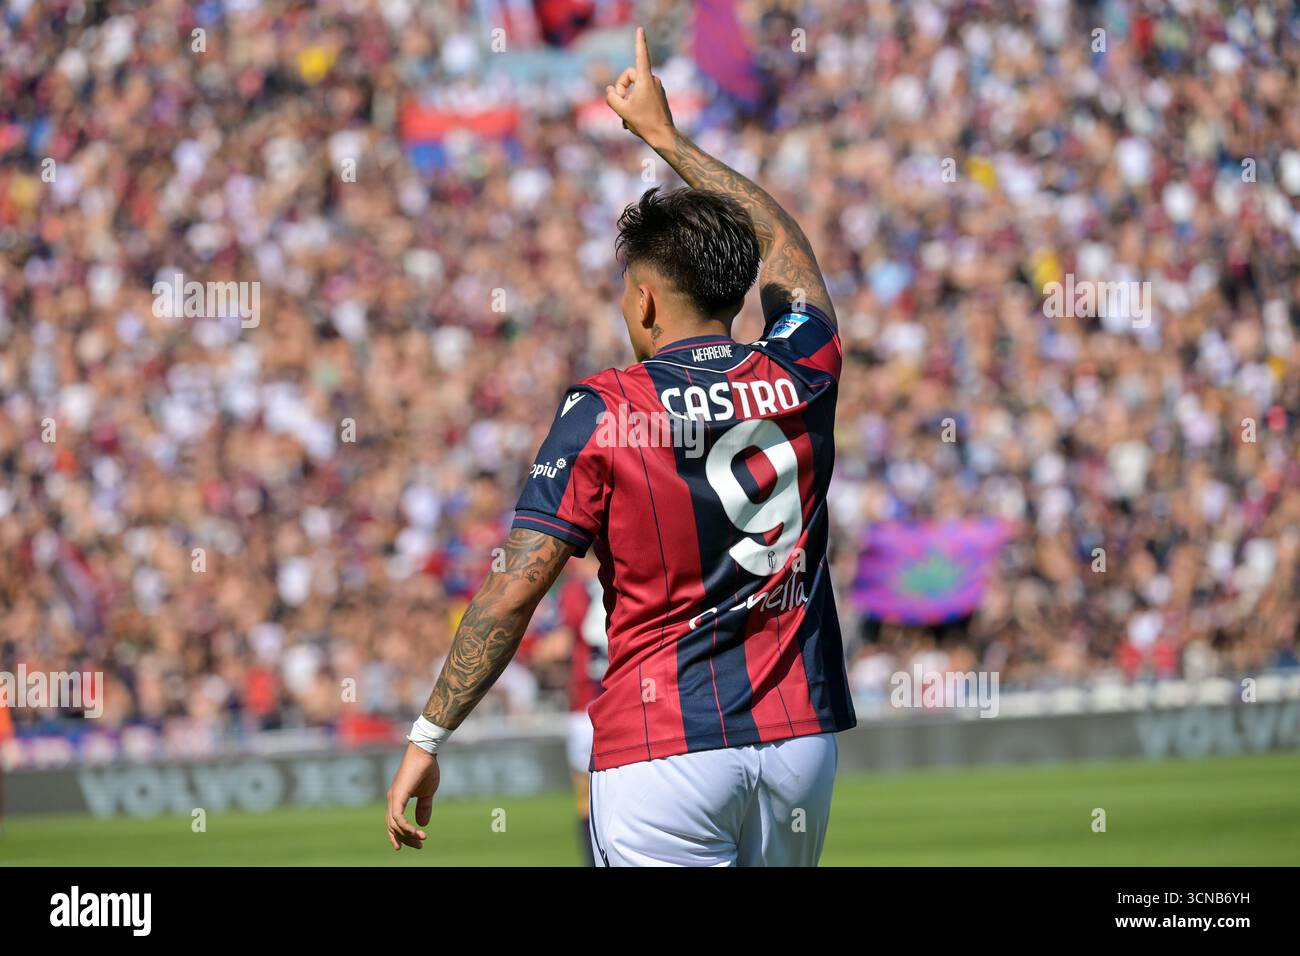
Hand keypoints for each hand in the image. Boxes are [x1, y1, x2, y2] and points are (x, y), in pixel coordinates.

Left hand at [385, 742, 440, 850]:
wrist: (425, 753)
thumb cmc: (426, 769)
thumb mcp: (427, 793)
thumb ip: (424, 808)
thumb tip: (423, 824)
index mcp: (397, 799)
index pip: (394, 822)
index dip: (402, 835)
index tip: (415, 842)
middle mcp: (392, 799)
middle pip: (392, 827)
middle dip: (405, 839)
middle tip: (419, 845)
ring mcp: (393, 798)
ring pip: (394, 825)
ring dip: (407, 835)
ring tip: (421, 839)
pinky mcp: (398, 796)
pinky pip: (397, 818)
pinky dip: (406, 827)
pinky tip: (416, 832)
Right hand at [605, 27, 674, 149]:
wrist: (663, 136)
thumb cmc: (643, 122)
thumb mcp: (621, 110)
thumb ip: (611, 97)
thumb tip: (611, 90)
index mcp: (645, 80)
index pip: (641, 56)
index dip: (639, 42)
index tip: (640, 29)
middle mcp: (653, 80)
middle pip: (629, 76)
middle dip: (621, 88)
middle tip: (619, 105)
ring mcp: (656, 88)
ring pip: (634, 87)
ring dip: (627, 100)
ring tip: (627, 117)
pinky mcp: (657, 96)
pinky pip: (640, 95)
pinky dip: (634, 104)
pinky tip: (631, 121)